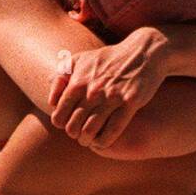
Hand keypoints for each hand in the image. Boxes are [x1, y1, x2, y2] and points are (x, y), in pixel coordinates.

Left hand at [47, 26, 169, 149]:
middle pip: (74, 125)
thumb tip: (52, 101)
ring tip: (88, 140)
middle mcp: (93, 90)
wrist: (144, 52)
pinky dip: (104, 140)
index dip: (61, 124)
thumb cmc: (110, 59)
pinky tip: (102, 142)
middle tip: (78, 135)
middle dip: (74, 134)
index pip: (60, 113)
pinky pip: (113, 129)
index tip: (66, 124)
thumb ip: (62, 76)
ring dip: (87, 140)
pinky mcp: (131, 102)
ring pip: (91, 130)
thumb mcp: (82, 59)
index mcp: (78, 81)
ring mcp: (112, 96)